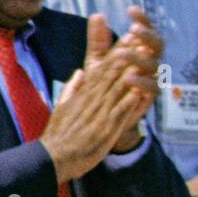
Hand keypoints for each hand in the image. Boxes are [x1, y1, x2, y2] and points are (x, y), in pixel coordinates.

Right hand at [40, 13, 158, 181]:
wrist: (52, 158)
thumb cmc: (58, 134)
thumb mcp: (62, 106)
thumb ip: (73, 88)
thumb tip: (81, 72)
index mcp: (84, 94)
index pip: (102, 69)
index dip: (117, 52)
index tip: (129, 38)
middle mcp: (92, 100)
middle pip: (112, 74)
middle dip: (128, 56)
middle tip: (142, 40)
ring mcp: (99, 114)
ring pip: (118, 89)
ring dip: (132, 73)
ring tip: (145, 59)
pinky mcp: (104, 129)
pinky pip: (118, 113)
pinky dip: (129, 102)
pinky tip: (140, 91)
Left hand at [108, 7, 164, 151]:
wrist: (105, 116)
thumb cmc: (105, 85)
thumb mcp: (98, 61)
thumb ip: (98, 40)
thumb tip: (98, 15)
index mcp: (140, 50)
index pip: (146, 31)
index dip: (142, 20)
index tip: (131, 10)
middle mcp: (150, 62)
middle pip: (158, 44)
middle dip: (147, 36)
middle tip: (133, 30)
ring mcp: (152, 79)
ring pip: (155, 64)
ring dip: (139, 58)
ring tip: (122, 53)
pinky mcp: (150, 97)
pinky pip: (152, 87)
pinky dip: (141, 82)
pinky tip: (128, 77)